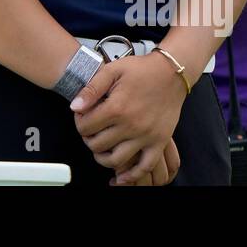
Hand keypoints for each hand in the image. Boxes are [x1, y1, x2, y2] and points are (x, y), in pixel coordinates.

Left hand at [70, 54, 186, 183]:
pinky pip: (145, 166)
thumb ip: (91, 89)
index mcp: (117, 108)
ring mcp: (146, 136)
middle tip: (90, 131)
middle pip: (98, 145)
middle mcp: (131, 125)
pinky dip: (131, 176)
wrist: (171, 73)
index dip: (79, 123)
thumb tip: (74, 107)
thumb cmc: (141, 70)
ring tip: (101, 149)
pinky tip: (121, 176)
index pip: (86, 126)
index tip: (81, 117)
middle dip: (88, 139)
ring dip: (103, 158)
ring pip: (117, 161)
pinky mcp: (159, 142)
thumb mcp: (112, 70)